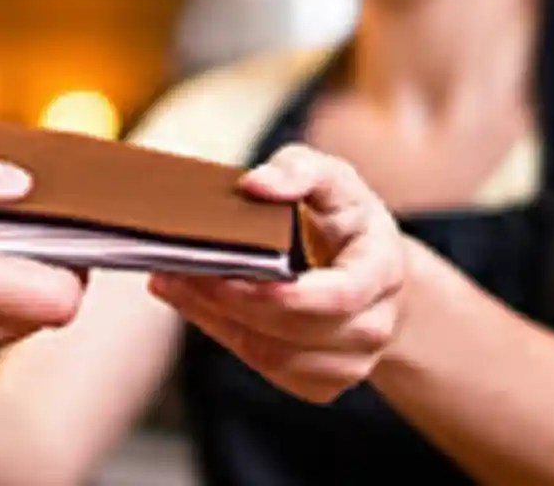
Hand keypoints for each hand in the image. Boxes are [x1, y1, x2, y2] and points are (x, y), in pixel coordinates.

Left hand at [149, 144, 407, 403]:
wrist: (369, 271)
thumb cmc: (345, 219)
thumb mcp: (333, 178)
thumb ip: (299, 170)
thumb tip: (256, 184)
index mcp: (383, 270)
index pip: (335, 296)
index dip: (275, 291)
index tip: (218, 266)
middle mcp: (374, 326)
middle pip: (292, 328)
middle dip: (227, 300)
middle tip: (174, 265)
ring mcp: (352, 363)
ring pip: (271, 355)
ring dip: (214, 319)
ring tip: (170, 280)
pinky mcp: (322, 384)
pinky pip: (265, 366)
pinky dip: (223, 334)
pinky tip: (193, 303)